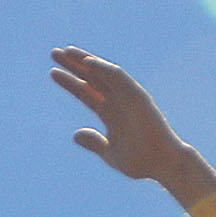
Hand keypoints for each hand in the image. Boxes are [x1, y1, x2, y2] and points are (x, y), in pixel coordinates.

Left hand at [50, 47, 181, 181]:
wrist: (163, 165)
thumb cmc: (141, 162)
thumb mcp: (110, 153)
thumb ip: (94, 143)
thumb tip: (75, 135)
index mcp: (109, 114)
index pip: (86, 93)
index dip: (70, 83)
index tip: (53, 73)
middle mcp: (117, 102)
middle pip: (91, 79)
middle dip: (73, 66)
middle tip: (54, 53)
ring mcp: (127, 97)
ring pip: (103, 73)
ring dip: (85, 61)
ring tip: (66, 51)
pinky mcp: (137, 96)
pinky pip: (118, 77)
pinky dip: (102, 68)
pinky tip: (86, 62)